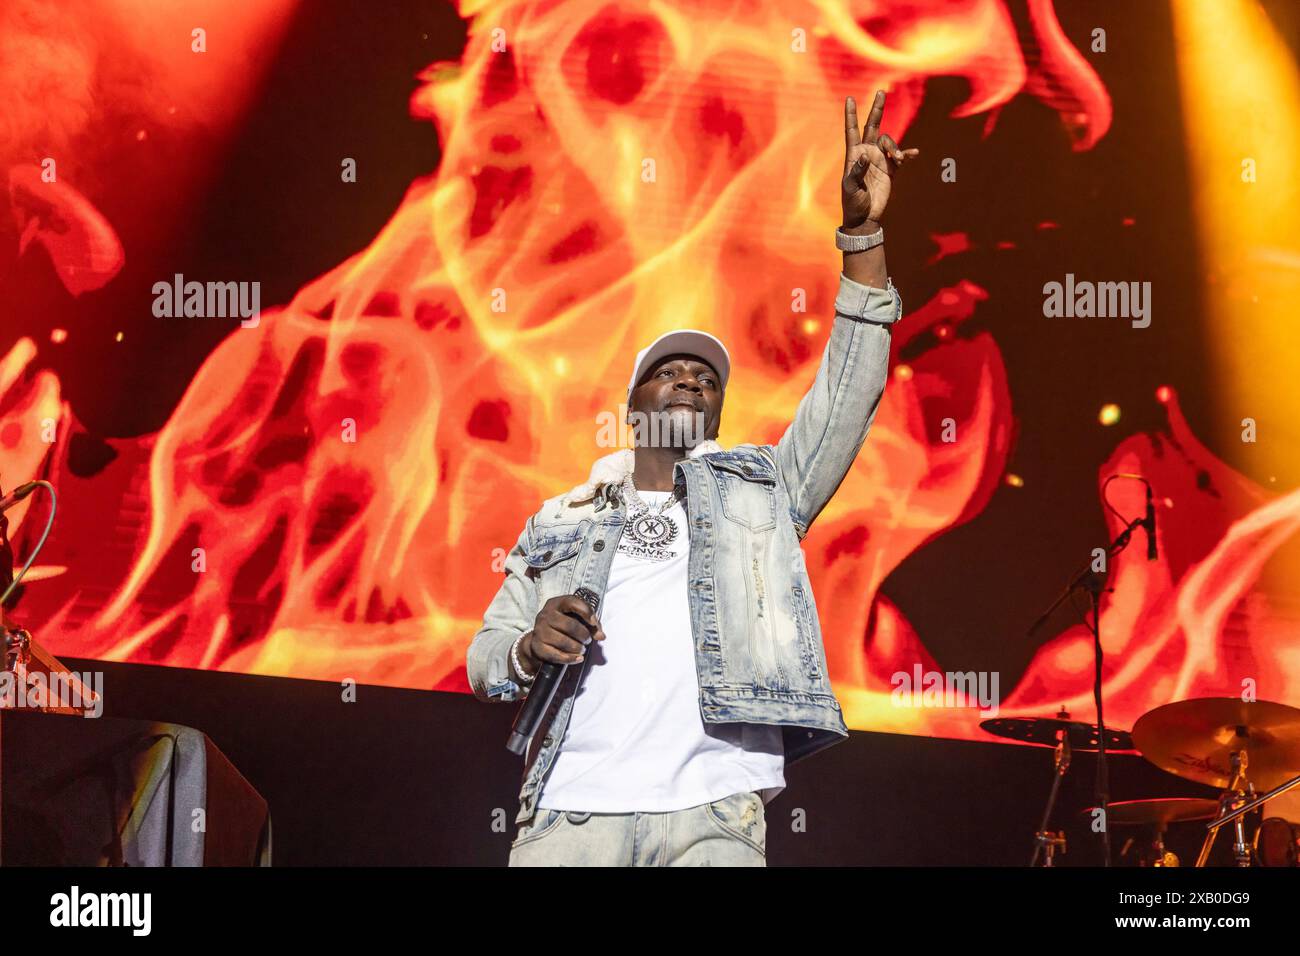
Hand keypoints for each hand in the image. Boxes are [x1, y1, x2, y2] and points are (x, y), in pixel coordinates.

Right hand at [520, 594, 605, 670]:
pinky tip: (578, 658)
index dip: (586, 612)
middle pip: (569, 625)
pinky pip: (556, 655)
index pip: (572, 602)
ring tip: (582, 649)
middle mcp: (545, 615)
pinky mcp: (538, 647)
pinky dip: (570, 658)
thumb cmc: (563, 625)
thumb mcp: (576, 618)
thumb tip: (601, 636)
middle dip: (583, 635)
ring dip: (578, 648)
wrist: (541, 639)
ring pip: (563, 642)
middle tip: (588, 640)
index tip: (594, 622)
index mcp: (556, 604)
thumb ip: (591, 625)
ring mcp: (540, 631)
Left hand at [841, 90, 918, 227]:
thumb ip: (856, 171)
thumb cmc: (852, 203)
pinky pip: (901, 156)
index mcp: (854, 155)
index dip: (850, 115)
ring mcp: (880, 160)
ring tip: (898, 159)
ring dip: (895, 147)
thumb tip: (865, 157)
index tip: (850, 98)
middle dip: (876, 110)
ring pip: (889, 142)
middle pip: (872, 126)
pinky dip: (907, 153)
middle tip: (881, 92)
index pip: (851, 131)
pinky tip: (913, 153)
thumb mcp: (850, 188)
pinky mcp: (891, 169)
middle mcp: (867, 154)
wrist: (865, 217)